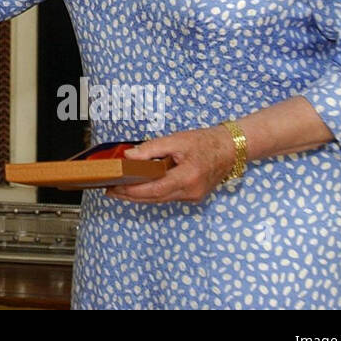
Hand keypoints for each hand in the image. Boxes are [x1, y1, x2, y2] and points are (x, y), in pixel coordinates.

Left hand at [103, 126, 236, 204]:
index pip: (154, 189)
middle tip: (111, 191)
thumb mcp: (176, 140)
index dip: (132, 190)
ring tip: (120, 190)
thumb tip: (129, 156)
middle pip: (154, 198)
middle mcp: (190, 191)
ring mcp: (193, 196)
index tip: (114, 187)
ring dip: (140, 196)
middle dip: (131, 196)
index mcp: (187, 177)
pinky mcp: (193, 195)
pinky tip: (140, 188)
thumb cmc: (205, 142)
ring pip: (160, 200)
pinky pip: (168, 197)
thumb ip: (151, 149)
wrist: (230, 149)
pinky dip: (152, 193)